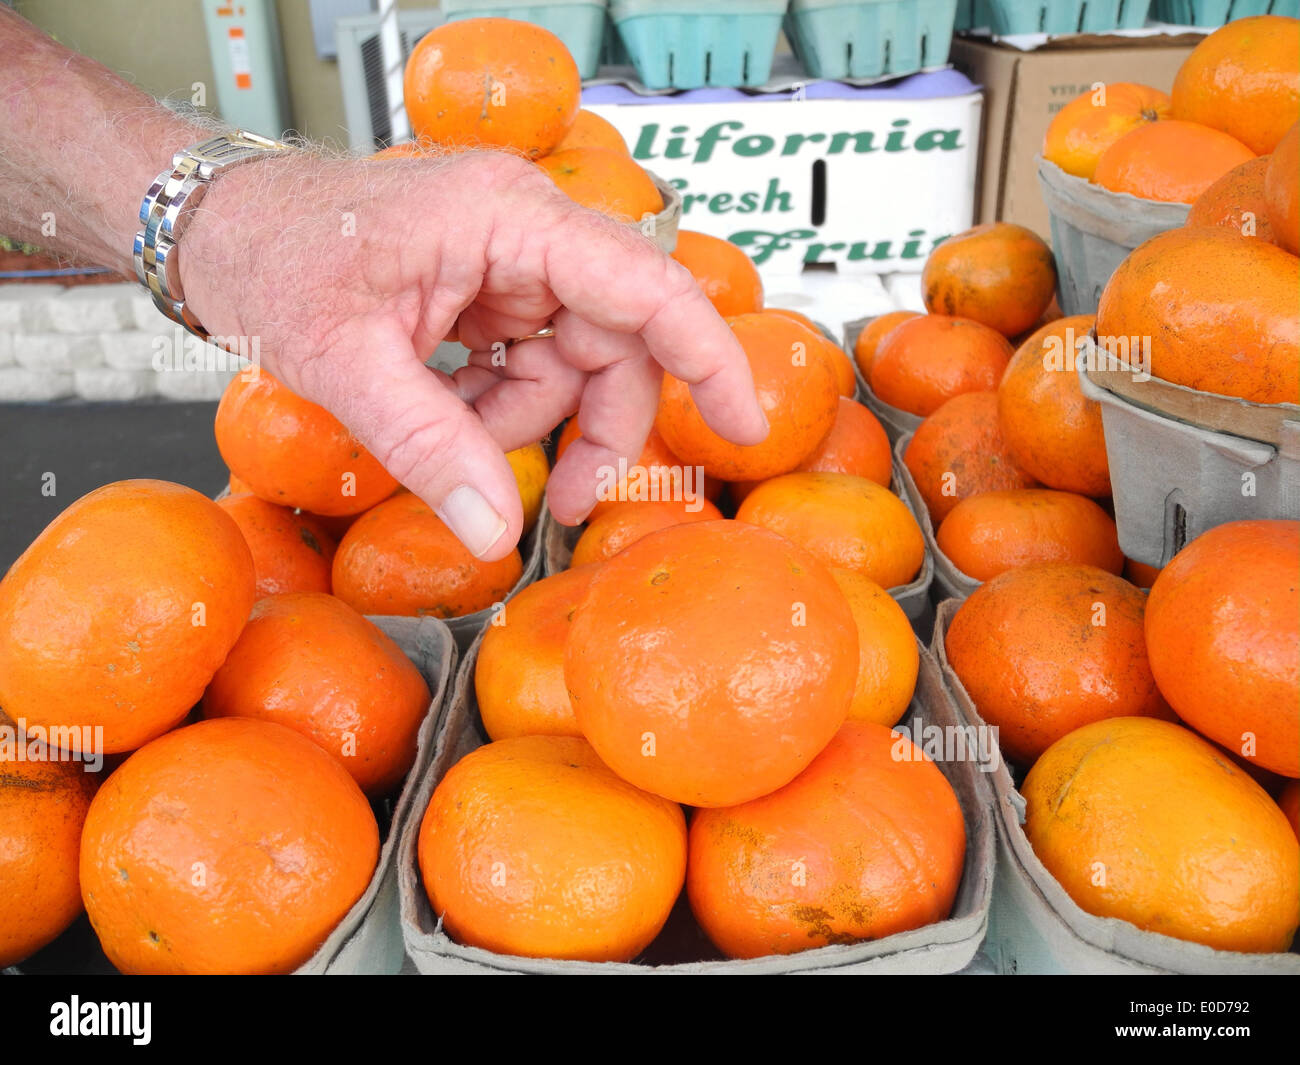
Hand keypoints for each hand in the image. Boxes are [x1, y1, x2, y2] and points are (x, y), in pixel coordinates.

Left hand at [176, 148, 766, 559]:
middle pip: (617, 336)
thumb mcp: (347, 364)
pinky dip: (502, 405)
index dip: (706, 357)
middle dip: (594, 423)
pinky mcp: (488, 285)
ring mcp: (508, 257)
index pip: (643, 285)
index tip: (745, 425)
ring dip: (531, 420)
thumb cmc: (270, 256)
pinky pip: (532, 358)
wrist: (216, 229)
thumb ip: (431, 448)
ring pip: (576, 356)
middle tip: (562, 503)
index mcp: (507, 218)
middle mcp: (523, 229)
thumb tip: (497, 536)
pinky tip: (449, 418)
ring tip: (457, 449)